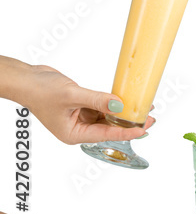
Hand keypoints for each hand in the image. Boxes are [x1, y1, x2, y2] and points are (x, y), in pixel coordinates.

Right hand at [24, 64, 154, 143]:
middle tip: (149, 117)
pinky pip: (100, 106)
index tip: (143, 129)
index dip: (127, 132)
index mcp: (74, 134)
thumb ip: (98, 100)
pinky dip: (112, 102)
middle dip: (128, 122)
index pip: (106, 134)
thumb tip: (119, 104)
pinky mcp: (80, 106)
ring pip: (106, 116)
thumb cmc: (41, 91)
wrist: (27, 79)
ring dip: (122, 112)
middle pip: (108, 127)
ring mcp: (79, 117)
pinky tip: (125, 99)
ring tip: (141, 107)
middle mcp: (78, 129)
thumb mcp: (73, 95)